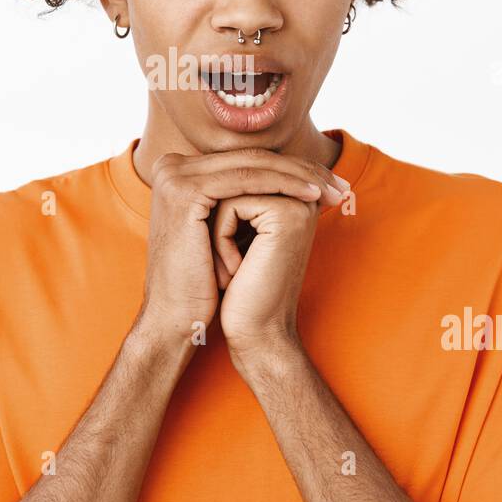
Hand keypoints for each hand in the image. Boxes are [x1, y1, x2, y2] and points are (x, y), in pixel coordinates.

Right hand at [136, 148, 343, 348]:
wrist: (177, 315)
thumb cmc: (206, 278)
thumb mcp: (227, 228)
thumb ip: (247, 196)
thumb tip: (297, 174)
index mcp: (179, 169)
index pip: (246, 159)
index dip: (292, 167)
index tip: (330, 182)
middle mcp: (171, 165)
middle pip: (250, 158)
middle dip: (302, 170)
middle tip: (340, 183)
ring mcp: (174, 175)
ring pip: (252, 166)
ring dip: (299, 176)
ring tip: (332, 190)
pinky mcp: (184, 191)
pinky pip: (245, 181)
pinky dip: (283, 185)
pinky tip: (310, 196)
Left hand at [210, 158, 348, 363]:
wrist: (254, 333)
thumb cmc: (239, 290)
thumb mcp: (234, 235)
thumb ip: (230, 198)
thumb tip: (201, 167)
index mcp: (293, 197)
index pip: (238, 177)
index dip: (218, 213)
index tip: (229, 256)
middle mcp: (300, 195)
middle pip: (233, 180)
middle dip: (216, 220)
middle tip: (226, 262)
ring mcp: (297, 202)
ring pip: (227, 190)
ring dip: (216, 232)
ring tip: (230, 269)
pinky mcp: (286, 215)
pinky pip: (229, 206)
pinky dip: (219, 241)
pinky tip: (234, 273)